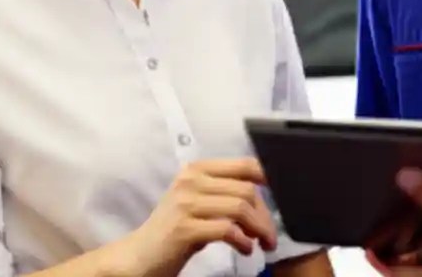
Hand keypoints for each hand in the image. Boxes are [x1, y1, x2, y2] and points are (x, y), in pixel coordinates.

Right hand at [114, 158, 277, 276]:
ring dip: (259, 229)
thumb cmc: (173, 231)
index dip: (268, 177)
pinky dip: (243, 240)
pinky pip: (227, 229)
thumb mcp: (198, 204)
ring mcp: (185, 204)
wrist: (139, 257)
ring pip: (240, 208)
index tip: (282, 194)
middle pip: (246, 190)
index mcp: (196, 170)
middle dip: (265, 215)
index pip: (243, 165)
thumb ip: (223, 194)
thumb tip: (263, 195)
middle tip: (270, 236)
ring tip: (262, 244)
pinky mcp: (184, 228)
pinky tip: (245, 249)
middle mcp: (190, 181)